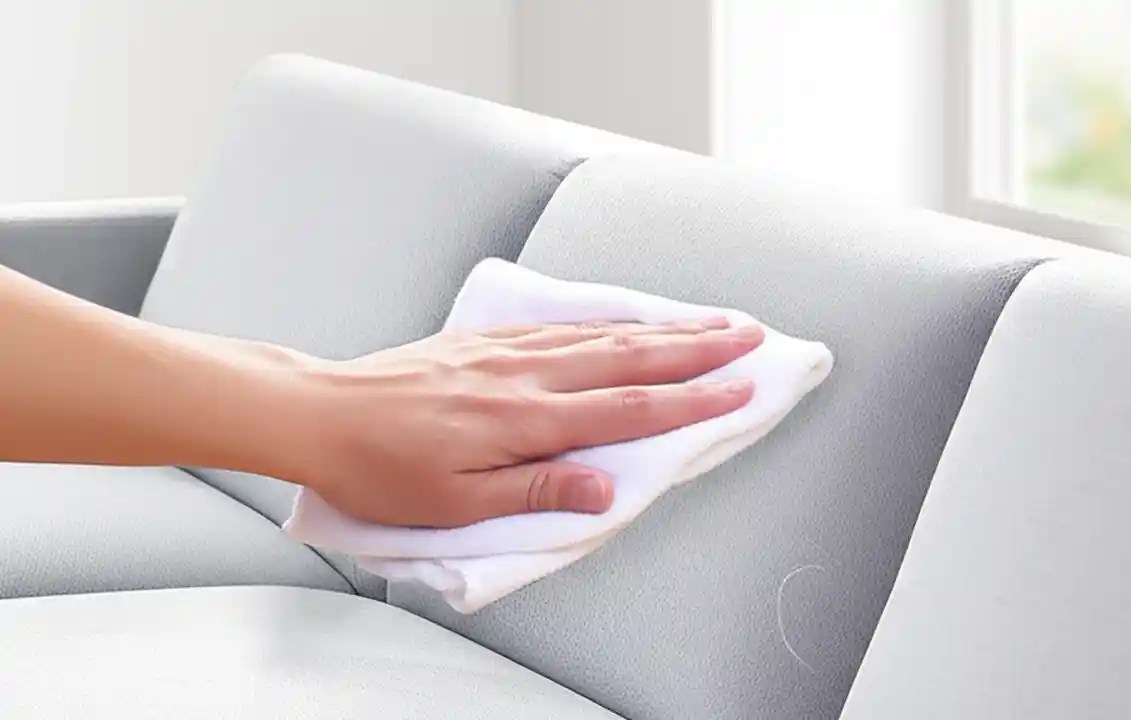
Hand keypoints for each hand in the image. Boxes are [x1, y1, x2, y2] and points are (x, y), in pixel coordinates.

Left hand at [292, 319, 762, 526]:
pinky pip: (564, 324)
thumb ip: (535, 492)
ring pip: (603, 333)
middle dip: (697, 347)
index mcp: (524, 420)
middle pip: (629, 356)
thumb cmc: (383, 468)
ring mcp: (507, 350)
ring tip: (711, 321)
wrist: (322, 412)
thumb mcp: (455, 502)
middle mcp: (525, 375)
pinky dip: (609, 318)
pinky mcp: (488, 340)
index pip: (628, 408)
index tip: (741, 388)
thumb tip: (605, 491)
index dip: (691, 399)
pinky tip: (629, 317)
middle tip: (751, 337)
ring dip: (664, 327)